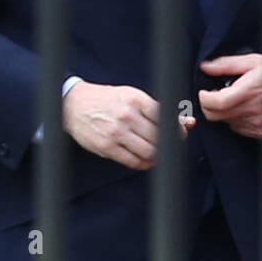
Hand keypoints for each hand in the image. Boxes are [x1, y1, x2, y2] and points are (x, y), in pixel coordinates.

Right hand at [62, 82, 193, 169]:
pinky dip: (144, 164)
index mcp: (136, 100)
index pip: (166, 117)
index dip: (177, 129)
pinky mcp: (106, 147)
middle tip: (170, 146)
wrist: (73, 104)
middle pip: (159, 137)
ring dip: (157, 156)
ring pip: (148, 151)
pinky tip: (146, 161)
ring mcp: (116, 132)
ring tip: (159, 154)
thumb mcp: (132, 96)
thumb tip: (188, 121)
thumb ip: (158, 109)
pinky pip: (132, 161)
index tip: (180, 133)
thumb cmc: (107, 99)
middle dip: (168, 144)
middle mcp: (127, 116)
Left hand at [197, 55, 261, 138]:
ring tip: (237, 99)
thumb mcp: (254, 61)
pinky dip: (237, 120)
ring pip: (226, 123)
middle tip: (216, 95)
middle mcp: (252, 110)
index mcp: (248, 91)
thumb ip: (227, 64)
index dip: (204, 98)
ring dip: (226, 113)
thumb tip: (206, 66)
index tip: (205, 92)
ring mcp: (257, 124)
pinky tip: (247, 108)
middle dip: (211, 105)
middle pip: (216, 116)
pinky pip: (239, 129)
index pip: (215, 103)